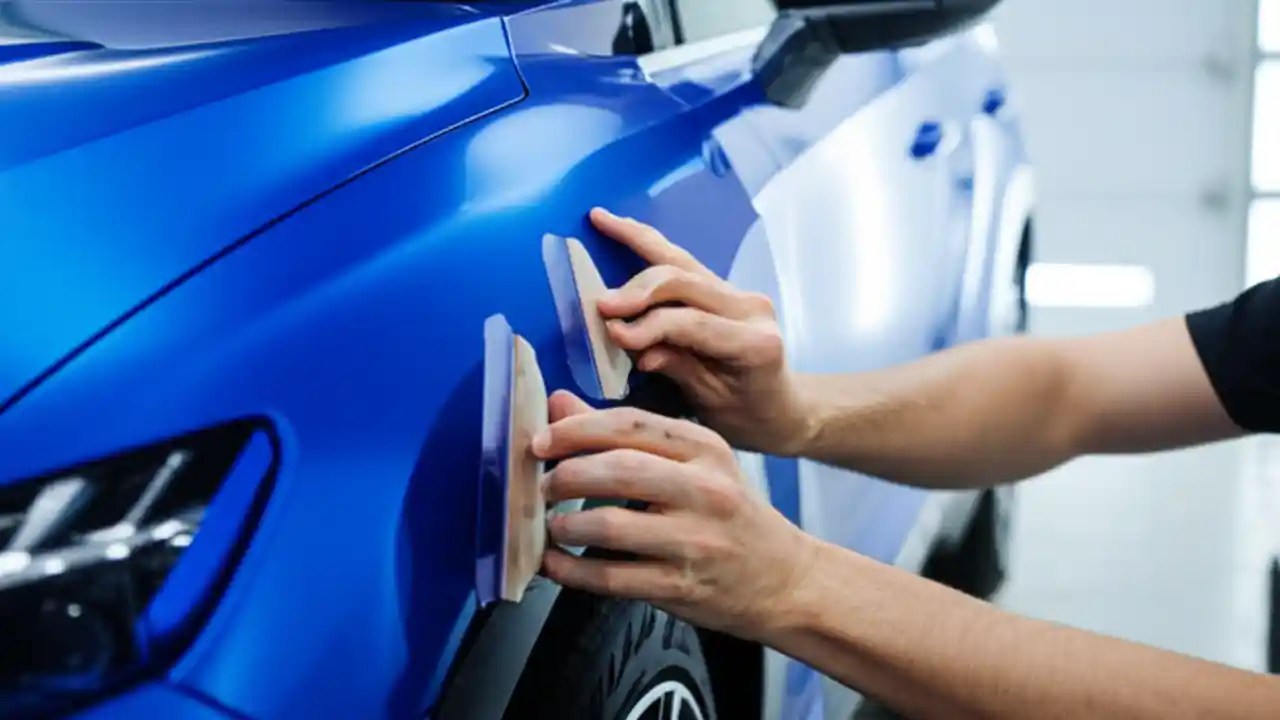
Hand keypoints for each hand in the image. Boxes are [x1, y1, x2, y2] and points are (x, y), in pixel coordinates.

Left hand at [533, 391, 817, 639]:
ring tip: (553, 525)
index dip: (574, 431)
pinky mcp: (682, 587)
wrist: (784, 579)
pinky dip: (571, 571)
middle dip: (565, 476)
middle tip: (543, 485)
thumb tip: (559, 404)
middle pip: (617, 470)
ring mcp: (694, 542)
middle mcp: (704, 490)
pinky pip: (611, 578)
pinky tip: (555, 563)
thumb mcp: (693, 462)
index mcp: (705, 449)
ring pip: (609, 526)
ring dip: (564, 526)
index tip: (541, 442)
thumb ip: (626, 432)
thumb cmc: (729, 514)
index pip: (629, 424)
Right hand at [589, 207, 813, 454]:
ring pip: (682, 261)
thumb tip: (633, 345)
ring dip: (638, 239)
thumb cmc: (750, 418)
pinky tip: (624, 226)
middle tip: (600, 304)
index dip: (647, 326)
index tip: (612, 334)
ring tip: (602, 220)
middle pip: (685, 283)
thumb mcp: (712, 405)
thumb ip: (676, 368)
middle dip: (638, 289)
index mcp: (754, 343)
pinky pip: (684, 263)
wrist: (782, 411)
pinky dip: (651, 244)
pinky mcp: (728, 289)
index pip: (691, 322)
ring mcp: (741, 294)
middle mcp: (751, 308)